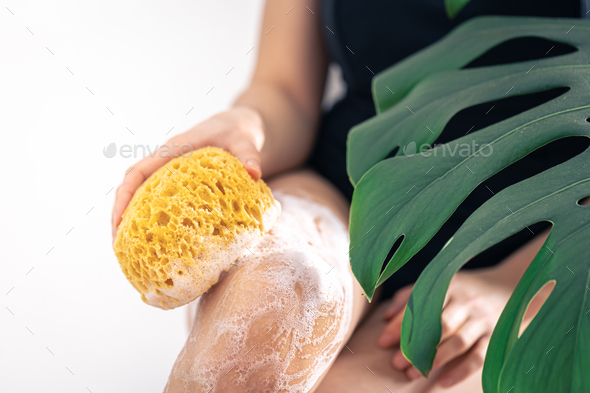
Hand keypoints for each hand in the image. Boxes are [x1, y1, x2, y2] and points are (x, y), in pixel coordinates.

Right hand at [111, 106, 264, 240]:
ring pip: (140, 194)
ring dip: (132, 218)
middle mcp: (166, 160)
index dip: (125, 196)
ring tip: (131, 249)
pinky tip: (157, 241)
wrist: (239, 125)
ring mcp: (169, 171)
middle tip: (119, 245)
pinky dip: (152, 218)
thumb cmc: (238, 130)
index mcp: (174, 149)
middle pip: (131, 186)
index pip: (139, 172)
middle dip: (120, 213)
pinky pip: (158, 199)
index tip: (118, 221)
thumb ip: (249, 153)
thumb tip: (254, 172)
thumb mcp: (245, 138)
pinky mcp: (177, 181)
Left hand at [377, 269, 512, 387]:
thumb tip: (385, 317)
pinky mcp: (497, 337)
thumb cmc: (465, 288)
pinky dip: (461, 370)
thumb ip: (411, 295)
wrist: (511, 286)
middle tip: (396, 362)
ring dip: (434, 360)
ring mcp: (483, 320)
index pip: (420, 306)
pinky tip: (443, 381)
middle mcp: (467, 302)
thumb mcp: (439, 282)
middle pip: (439, 326)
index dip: (400, 325)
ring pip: (458, 342)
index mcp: (449, 285)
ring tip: (412, 373)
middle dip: (415, 346)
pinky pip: (479, 357)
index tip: (383, 341)